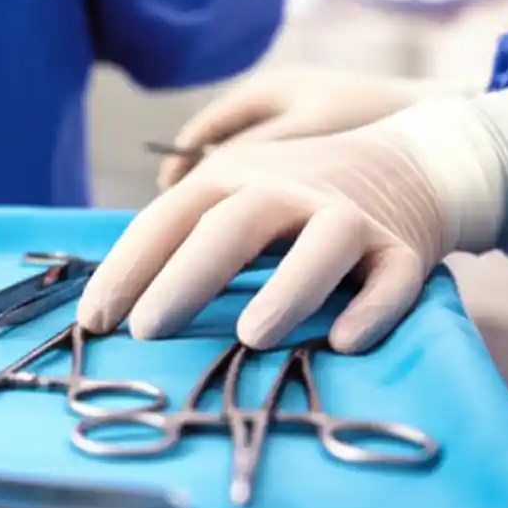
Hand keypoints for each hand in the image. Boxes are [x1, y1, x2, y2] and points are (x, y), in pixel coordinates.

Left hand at [82, 77, 507, 354]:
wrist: (413, 164)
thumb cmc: (294, 198)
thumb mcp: (236, 194)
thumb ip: (182, 235)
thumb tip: (108, 305)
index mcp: (233, 178)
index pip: (170, 219)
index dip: (129, 268)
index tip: (94, 321)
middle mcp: (289, 190)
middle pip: (234, 226)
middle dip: (185, 277)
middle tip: (144, 331)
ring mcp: (350, 218)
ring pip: (321, 247)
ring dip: (287, 290)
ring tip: (250, 337)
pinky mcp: (403, 250)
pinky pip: (391, 281)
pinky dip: (372, 311)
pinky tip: (345, 343)